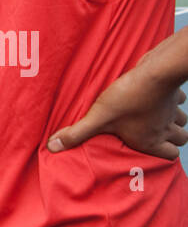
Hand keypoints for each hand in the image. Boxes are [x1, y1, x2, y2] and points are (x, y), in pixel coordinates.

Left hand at [48, 44, 187, 160]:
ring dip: (173, 120)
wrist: (154, 70)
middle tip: (154, 136)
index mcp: (151, 139)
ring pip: (183, 120)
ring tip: (155, 118)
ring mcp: (172, 109)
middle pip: (180, 139)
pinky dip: (172, 99)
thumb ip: (76, 133)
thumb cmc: (127, 97)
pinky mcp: (173, 91)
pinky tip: (157, 95)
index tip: (151, 153)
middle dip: (171, 139)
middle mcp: (166, 127)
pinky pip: (178, 99)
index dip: (163, 156)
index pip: (170, 156)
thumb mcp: (98, 117)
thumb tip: (51, 148)